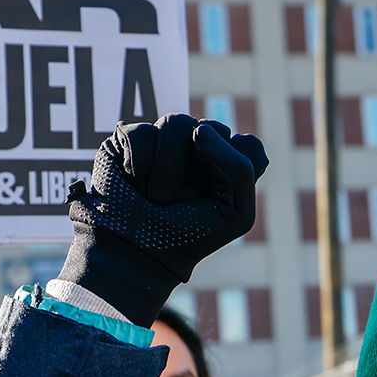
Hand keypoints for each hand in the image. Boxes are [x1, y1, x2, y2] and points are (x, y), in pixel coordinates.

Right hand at [59, 113, 269, 325]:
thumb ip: (240, 167)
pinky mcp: (128, 138)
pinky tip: (134, 183)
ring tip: (156, 196)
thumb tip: (199, 131)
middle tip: (184, 200)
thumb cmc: (189, 236)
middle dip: (200, 171)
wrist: (137, 254)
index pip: (247, 145)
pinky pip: (140, 133)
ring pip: (176, 123)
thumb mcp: (236, 212)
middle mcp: (198, 146)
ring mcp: (163, 140)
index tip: (218, 198)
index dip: (234, 170)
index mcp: (227, 163)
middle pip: (214, 128)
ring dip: (167, 169)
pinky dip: (139, 166)